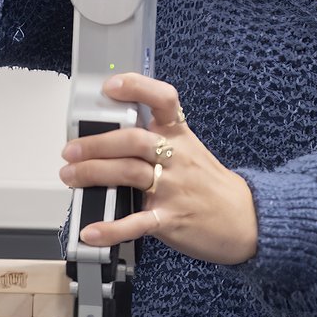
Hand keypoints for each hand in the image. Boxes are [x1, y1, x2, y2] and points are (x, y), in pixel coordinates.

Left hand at [57, 73, 257, 265]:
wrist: (246, 221)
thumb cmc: (210, 185)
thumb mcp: (190, 151)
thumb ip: (156, 139)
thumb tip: (108, 133)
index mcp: (180, 136)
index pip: (163, 100)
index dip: (136, 87)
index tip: (109, 87)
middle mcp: (177, 158)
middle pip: (133, 140)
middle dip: (96, 144)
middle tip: (70, 150)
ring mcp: (173, 189)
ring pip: (129, 173)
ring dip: (93, 174)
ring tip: (71, 177)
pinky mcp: (171, 220)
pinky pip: (137, 222)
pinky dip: (111, 227)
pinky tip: (91, 230)